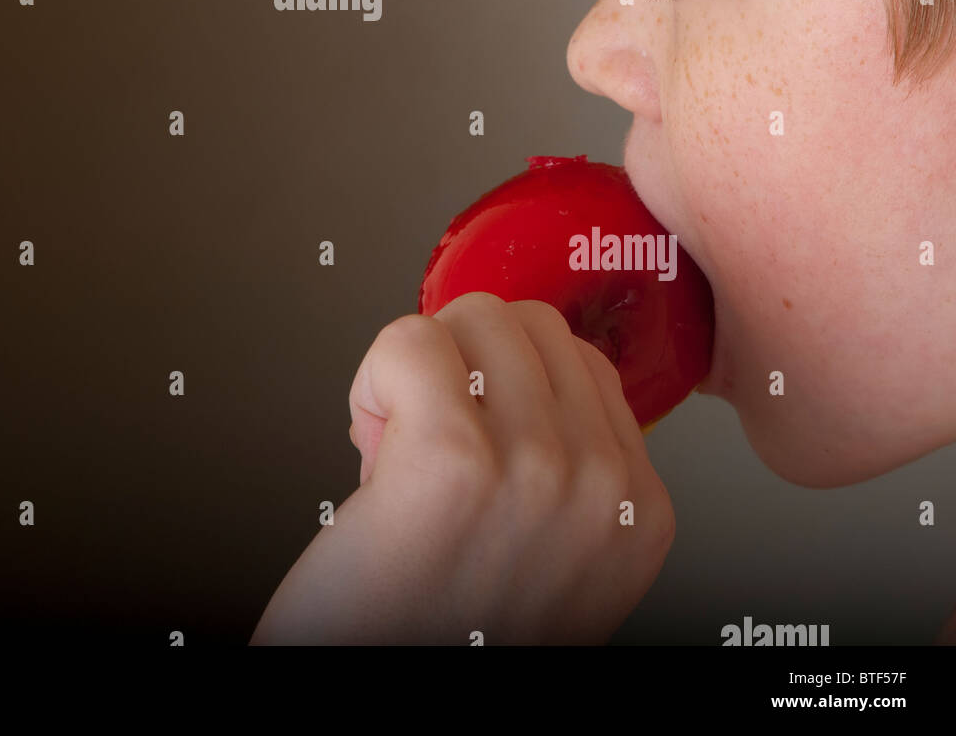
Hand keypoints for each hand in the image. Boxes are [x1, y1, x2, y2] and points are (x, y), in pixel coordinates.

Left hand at [250, 291, 675, 644]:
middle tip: (430, 436)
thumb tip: (521, 361)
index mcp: (640, 512)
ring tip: (400, 446)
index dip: (507, 386)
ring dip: (417, 371)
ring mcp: (537, 470)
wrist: (381, 693)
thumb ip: (567, 465)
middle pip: (530, 325)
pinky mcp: (453, 459)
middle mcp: (602, 490)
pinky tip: (372, 440)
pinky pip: (412, 340)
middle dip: (466, 364)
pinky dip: (374, 376)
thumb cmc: (446, 630)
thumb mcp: (553, 553)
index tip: (477, 434)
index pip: (584, 359)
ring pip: (474, 318)